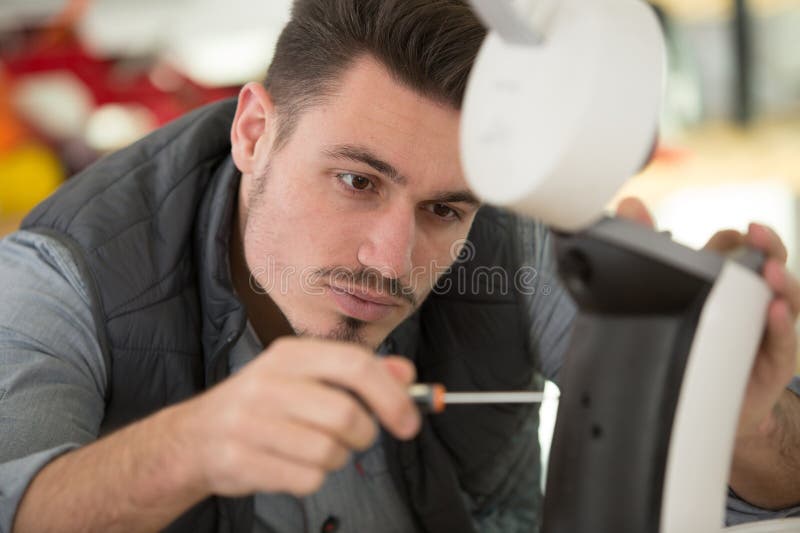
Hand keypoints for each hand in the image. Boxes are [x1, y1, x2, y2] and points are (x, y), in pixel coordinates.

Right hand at [184, 337, 419, 496]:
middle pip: (345, 414)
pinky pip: (306, 480)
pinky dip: (311, 479)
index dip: (391, 395)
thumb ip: (359, 373)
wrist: (195, 437)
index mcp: (289, 354)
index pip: (355, 364)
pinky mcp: (240, 459)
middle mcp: (267, 382)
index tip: (409, 422)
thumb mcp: (307, 376)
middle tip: (353, 437)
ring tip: (313, 450)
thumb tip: (406, 375)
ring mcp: (249, 421)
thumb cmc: (265, 405)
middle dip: (363, 435)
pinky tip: (291, 465)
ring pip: (328, 452)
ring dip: (335, 459)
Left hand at [616, 197, 798, 440]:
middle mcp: (749, 305)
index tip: (740, 229)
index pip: (743, 251)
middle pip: (772, 268)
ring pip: (785, 301)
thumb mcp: (659, 294)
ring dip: (782, 283)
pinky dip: (780, 326)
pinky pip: (783, 343)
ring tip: (769, 271)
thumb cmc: (682, 348)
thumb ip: (644, 247)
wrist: (691, 407)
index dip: (744, 238)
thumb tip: (629, 205)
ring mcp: (763, 332)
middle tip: (757, 233)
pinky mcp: (771, 364)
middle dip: (770, 247)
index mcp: (725, 286)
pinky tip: (772, 312)